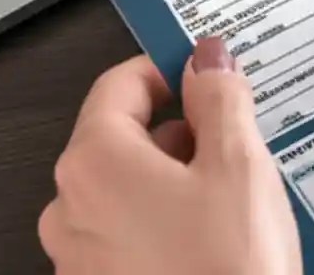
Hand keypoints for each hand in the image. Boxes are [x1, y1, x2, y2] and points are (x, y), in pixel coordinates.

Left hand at [38, 38, 300, 274]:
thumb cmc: (226, 272)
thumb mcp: (239, 166)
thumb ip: (220, 98)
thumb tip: (207, 59)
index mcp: (96, 162)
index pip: (121, 84)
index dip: (170, 69)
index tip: (211, 73)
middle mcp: (72, 206)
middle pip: (124, 137)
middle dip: (184, 131)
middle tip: (241, 141)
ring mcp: (81, 256)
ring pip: (131, 189)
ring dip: (180, 180)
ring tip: (238, 199)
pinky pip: (133, 235)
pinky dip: (170, 224)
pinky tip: (219, 240)